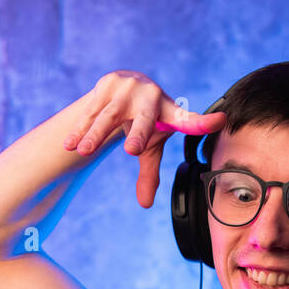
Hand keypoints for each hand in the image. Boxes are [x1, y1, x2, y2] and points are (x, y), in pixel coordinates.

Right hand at [63, 70, 227, 208]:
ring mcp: (127, 89)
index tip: (220, 121)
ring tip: (82, 151)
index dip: (202, 123)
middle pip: (142, 120)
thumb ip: (150, 173)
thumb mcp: (150, 145)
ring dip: (94, 134)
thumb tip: (145, 205)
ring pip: (109, 116)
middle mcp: (150, 98)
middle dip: (138, 134)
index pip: (188, 120)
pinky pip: (90, 112)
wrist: (126, 83)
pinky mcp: (106, 85)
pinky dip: (79, 129)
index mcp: (169, 113)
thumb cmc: (145, 121)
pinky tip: (69, 144)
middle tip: (133, 151)